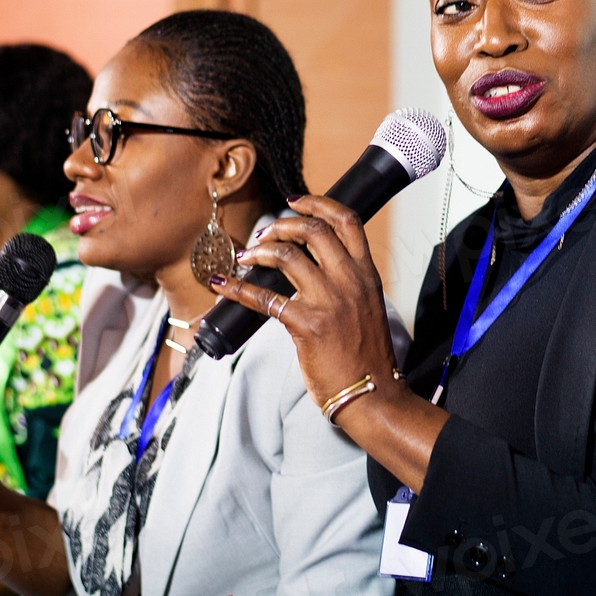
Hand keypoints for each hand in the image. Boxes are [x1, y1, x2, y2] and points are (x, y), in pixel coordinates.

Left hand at [211, 196, 399, 407]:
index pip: (346, 221)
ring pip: (287, 255)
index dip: (317, 204)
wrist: (371, 394)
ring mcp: (329, 302)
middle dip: (281, 225)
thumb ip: (347, 283)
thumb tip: (313, 267)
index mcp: (366, 274)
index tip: (294, 201)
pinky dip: (239, 288)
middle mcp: (350, 281)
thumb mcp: (367, 308)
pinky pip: (264, 297)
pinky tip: (224, 284)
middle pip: (312, 230)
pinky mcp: (307, 325)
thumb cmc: (366, 356)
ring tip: (246, 256)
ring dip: (259, 250)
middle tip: (264, 233)